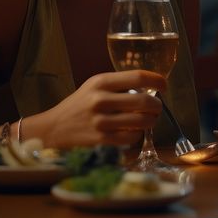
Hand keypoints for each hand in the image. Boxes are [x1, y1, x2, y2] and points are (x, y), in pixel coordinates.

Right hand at [35, 70, 166, 148]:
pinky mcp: (101, 141)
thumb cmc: (79, 105)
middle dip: (157, 105)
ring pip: (142, 121)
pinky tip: (134, 131)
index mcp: (100, 82)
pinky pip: (132, 137)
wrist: (53, 129)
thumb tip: (150, 87)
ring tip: (148, 119)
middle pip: (144, 101)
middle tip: (157, 107)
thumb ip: (118, 85)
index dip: (157, 80)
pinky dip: (138, 134)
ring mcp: (101, 122)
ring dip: (150, 121)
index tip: (164, 85)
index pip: (138, 77)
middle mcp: (100, 100)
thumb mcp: (94, 86)